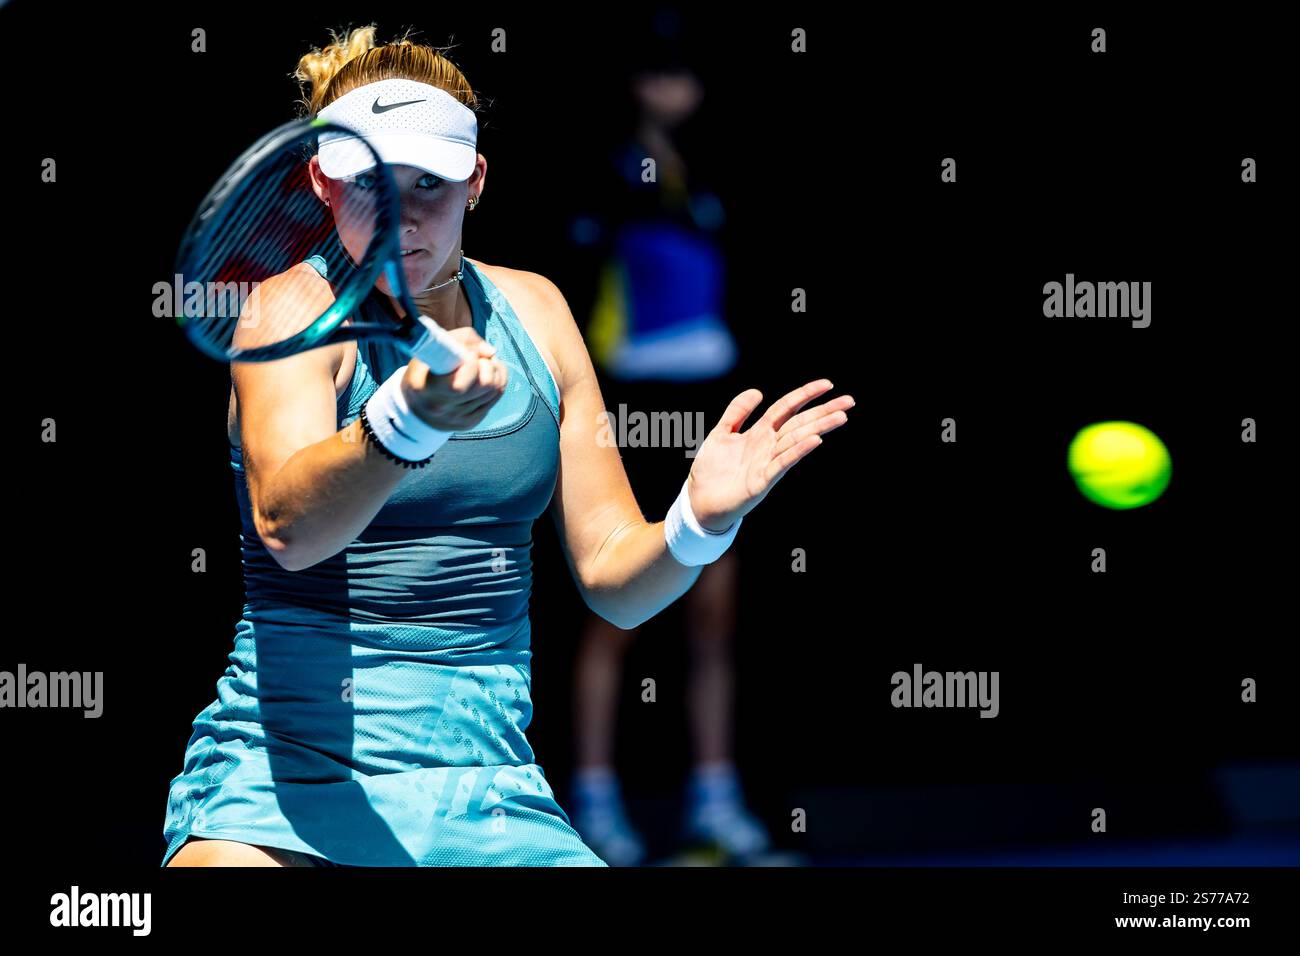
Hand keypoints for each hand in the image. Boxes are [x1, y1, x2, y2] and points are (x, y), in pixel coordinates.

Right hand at [401, 326, 507, 430]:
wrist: (415, 406)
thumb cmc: (424, 371)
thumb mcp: (431, 348)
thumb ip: (462, 340)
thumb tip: (489, 351)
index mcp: (428, 389)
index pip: (459, 384)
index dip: (471, 363)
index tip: (468, 353)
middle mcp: (443, 408)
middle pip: (486, 384)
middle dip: (488, 364)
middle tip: (480, 357)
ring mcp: (458, 418)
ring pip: (495, 390)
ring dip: (495, 371)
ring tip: (484, 364)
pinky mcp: (470, 422)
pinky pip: (495, 398)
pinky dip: (498, 382)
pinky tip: (487, 375)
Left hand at [686, 379, 852, 530]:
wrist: (699, 502)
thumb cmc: (711, 471)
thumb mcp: (722, 433)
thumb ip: (738, 411)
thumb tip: (758, 391)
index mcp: (758, 434)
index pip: (786, 408)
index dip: (805, 395)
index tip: (828, 385)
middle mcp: (767, 446)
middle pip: (799, 423)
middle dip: (824, 411)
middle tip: (850, 401)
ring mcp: (767, 463)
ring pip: (797, 440)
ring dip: (819, 427)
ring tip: (840, 416)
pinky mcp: (762, 481)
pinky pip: (783, 463)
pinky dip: (798, 451)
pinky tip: (816, 441)